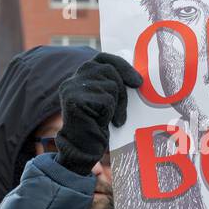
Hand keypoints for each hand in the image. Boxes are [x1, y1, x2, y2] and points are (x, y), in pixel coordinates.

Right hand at [55, 53, 142, 173]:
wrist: (81, 151)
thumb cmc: (97, 128)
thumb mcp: (106, 102)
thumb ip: (111, 86)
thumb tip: (137, 77)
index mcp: (79, 78)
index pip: (102, 58)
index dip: (122, 65)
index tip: (137, 81)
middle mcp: (72, 80)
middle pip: (109, 70)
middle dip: (122, 91)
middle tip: (122, 112)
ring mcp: (72, 89)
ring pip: (110, 85)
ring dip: (117, 105)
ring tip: (112, 119)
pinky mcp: (75, 99)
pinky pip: (106, 100)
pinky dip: (110, 113)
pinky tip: (102, 123)